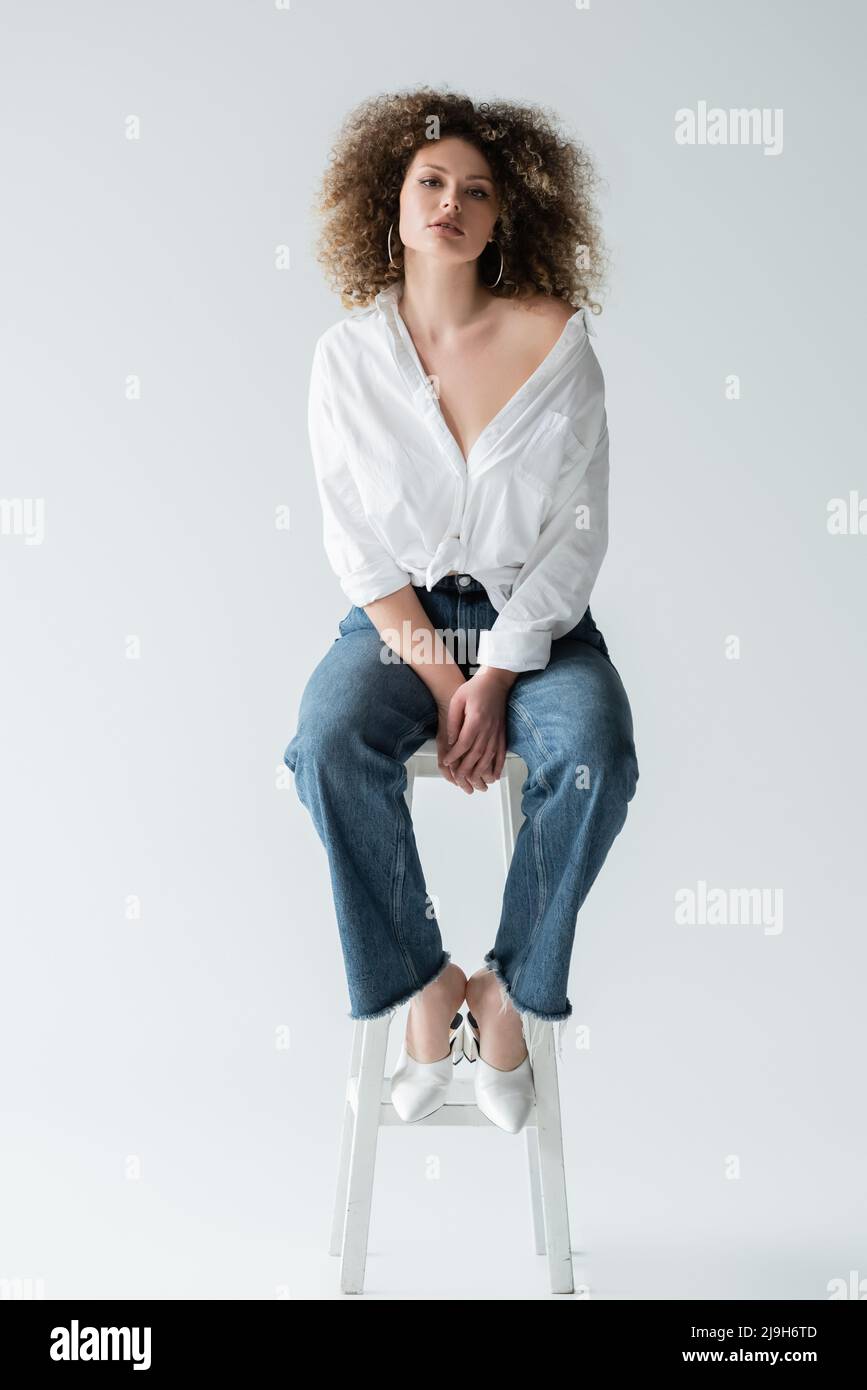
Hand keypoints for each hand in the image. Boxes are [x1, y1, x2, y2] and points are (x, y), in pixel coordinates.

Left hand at [435, 669, 509, 793]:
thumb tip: (451, 741)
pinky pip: (501, 753)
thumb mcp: (458, 700)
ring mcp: (497, 732)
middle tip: (458, 780)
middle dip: (466, 770)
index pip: (464, 744)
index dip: (455, 756)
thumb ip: (454, 721)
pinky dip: (498, 766)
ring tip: (474, 783)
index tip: (447, 763)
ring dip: (481, 772)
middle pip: (476, 755)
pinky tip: (494, 776)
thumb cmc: (476, 688)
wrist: (496, 681)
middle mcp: (488, 729)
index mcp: (476, 720)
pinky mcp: (502, 733)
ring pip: (489, 757)